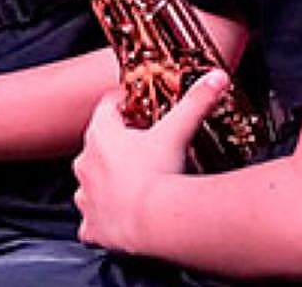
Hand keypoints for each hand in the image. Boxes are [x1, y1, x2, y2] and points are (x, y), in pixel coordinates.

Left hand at [74, 69, 227, 254]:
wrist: (153, 222)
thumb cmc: (159, 175)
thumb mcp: (177, 131)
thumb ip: (196, 101)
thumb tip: (216, 76)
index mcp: (101, 133)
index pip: (107, 108)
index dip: (123, 106)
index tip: (137, 109)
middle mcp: (86, 162)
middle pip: (99, 146)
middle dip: (118, 148)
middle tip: (144, 151)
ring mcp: (85, 195)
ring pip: (92, 183)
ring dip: (108, 184)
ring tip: (135, 187)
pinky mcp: (91, 225)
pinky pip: (92, 222)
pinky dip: (103, 220)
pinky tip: (120, 220)